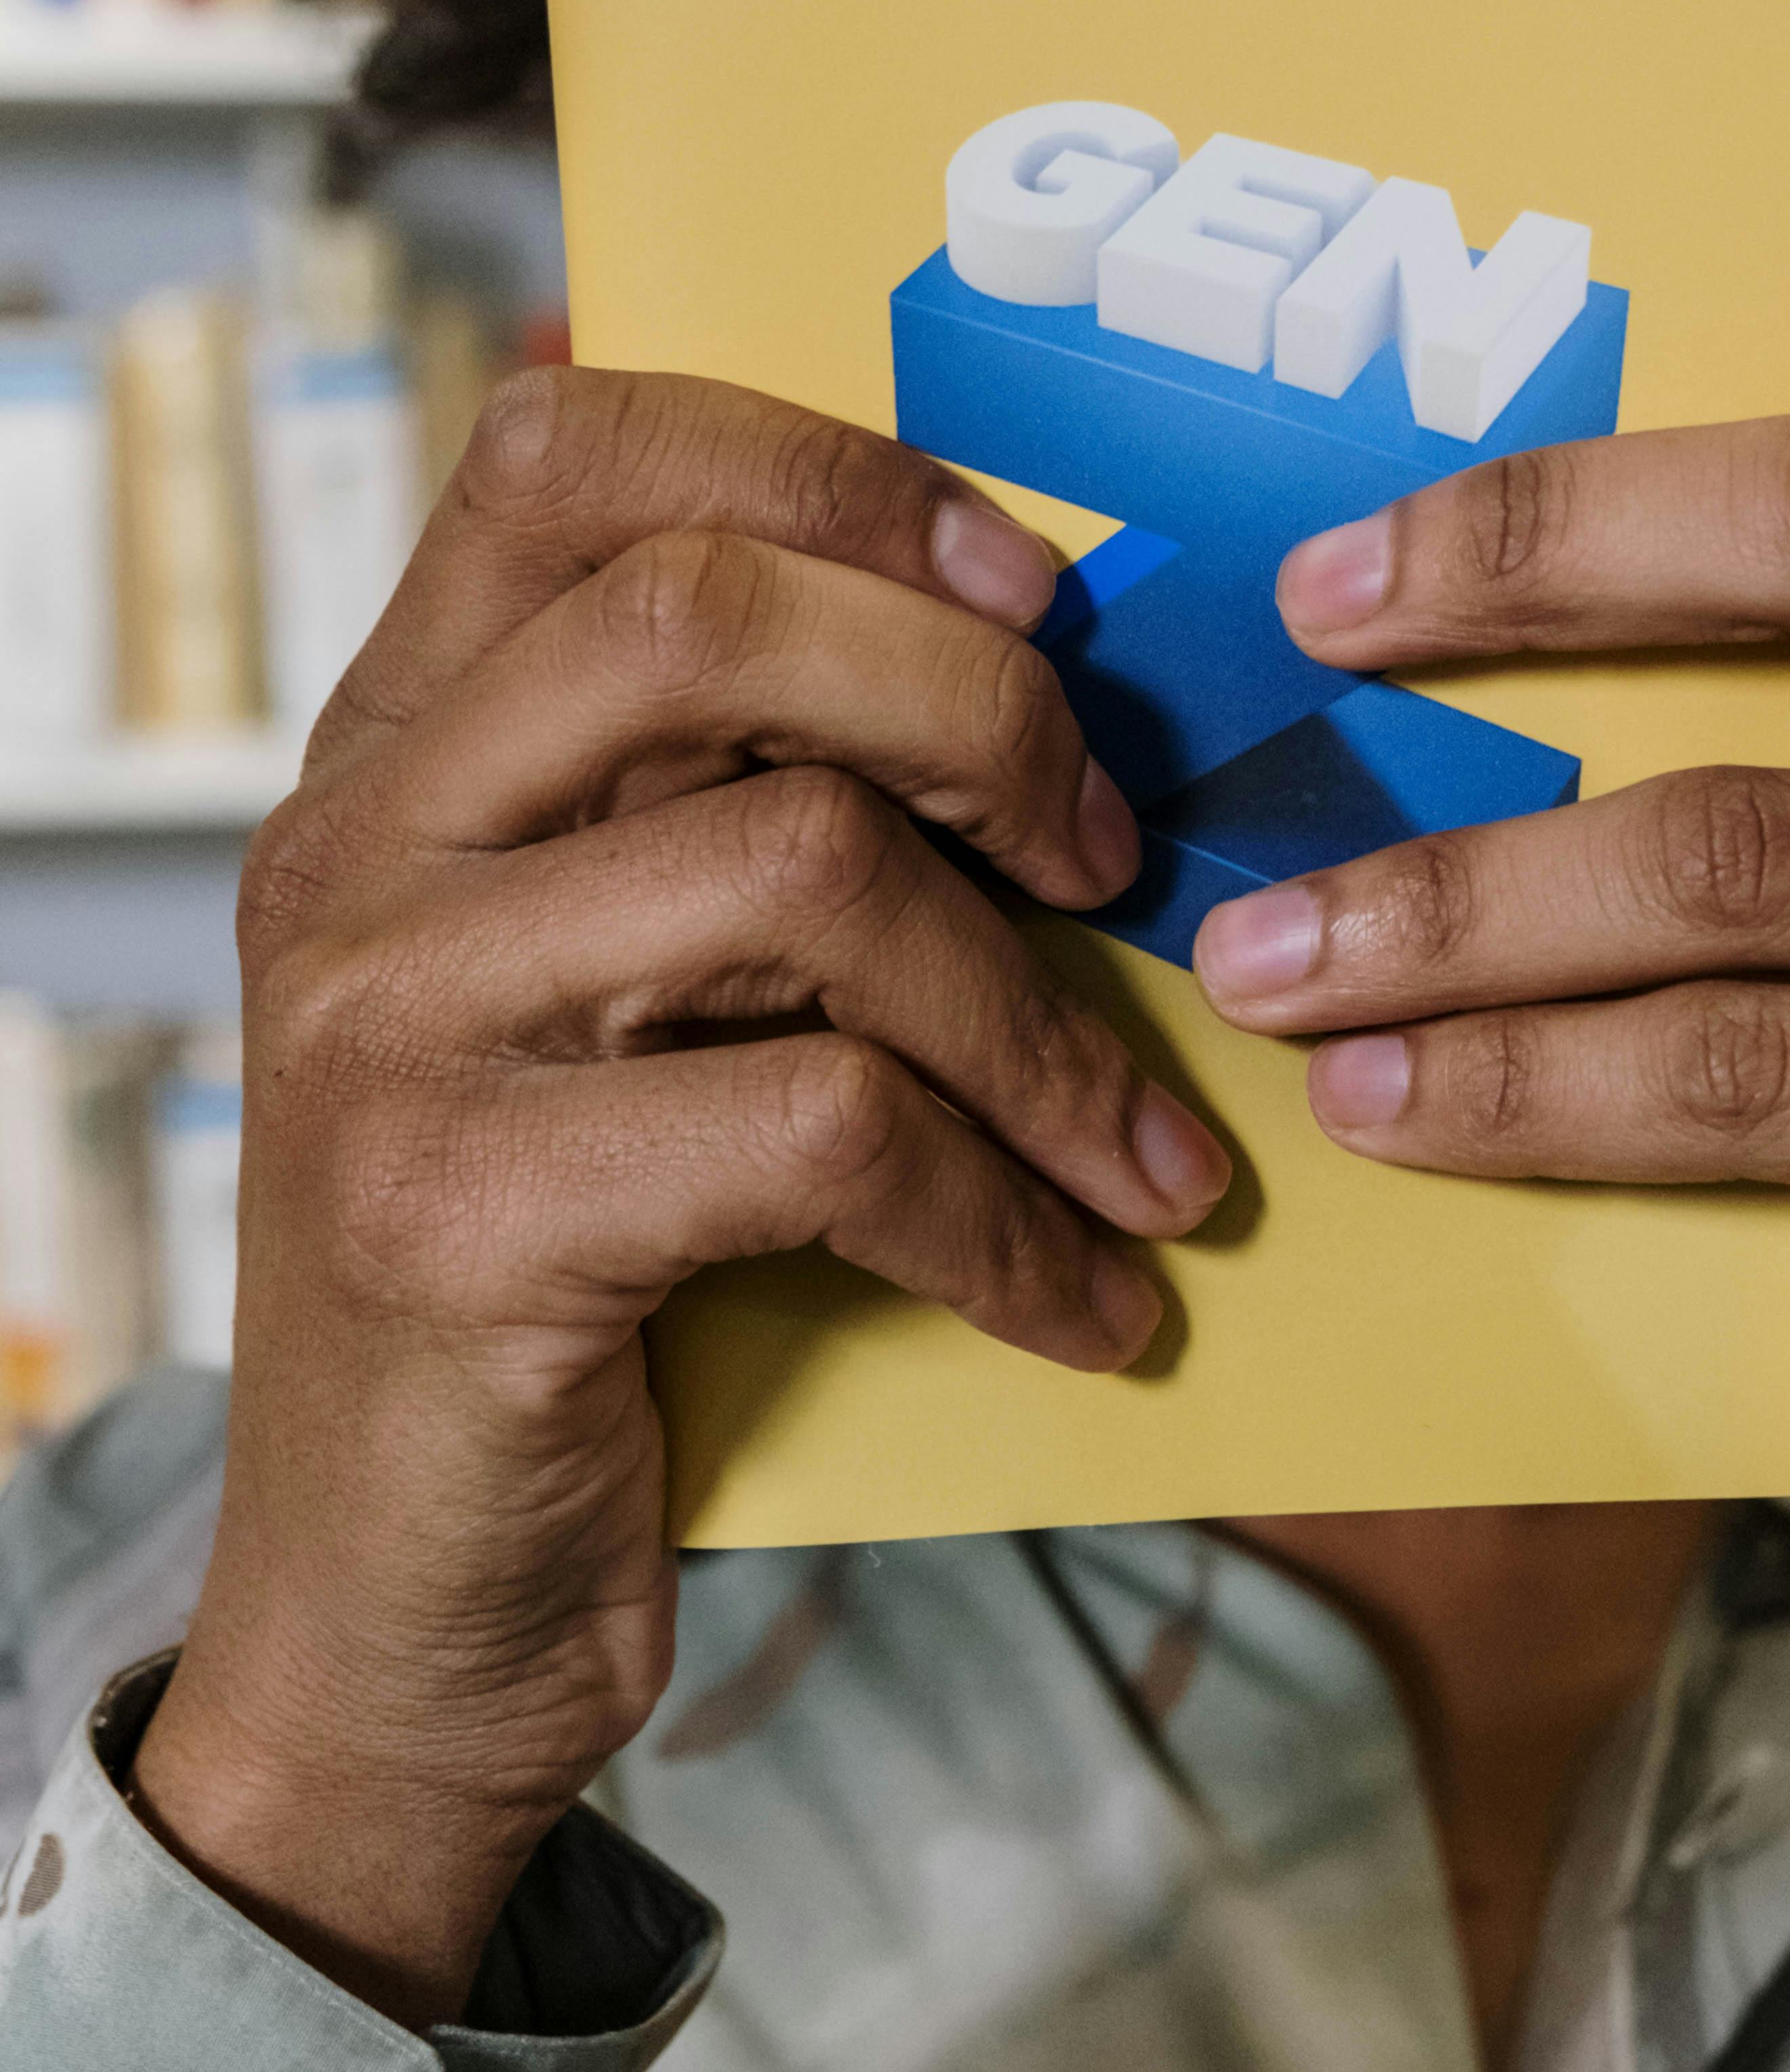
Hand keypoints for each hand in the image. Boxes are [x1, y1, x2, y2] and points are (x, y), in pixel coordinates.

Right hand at [135, 370, 1227, 2023]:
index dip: (828, 471)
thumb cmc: (577, 1267)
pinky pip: (829, 1131)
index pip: (568, 451)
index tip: (1026, 593)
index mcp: (400, 750)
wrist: (401, 1620)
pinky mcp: (466, 1216)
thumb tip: (1032, 657)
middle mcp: (362, 849)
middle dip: (979, 713)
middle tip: (1110, 860)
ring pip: (805, 869)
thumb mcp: (628, 993)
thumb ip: (733, 807)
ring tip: (1145, 1153)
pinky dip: (1009, 1218)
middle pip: (713, 615)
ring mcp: (390, 1026)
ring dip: (1040, 1024)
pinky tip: (1079, 1298)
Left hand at [1194, 294, 1789, 2028]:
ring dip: (1457, 897)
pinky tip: (1391, 1100)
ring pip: (1734, 843)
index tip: (1428, 466)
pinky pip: (1747, 1075)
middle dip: (1531, 548)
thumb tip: (1539, 624)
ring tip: (1276, 949)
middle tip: (1314, 612)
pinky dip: (1529, 1086)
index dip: (1666, 399)